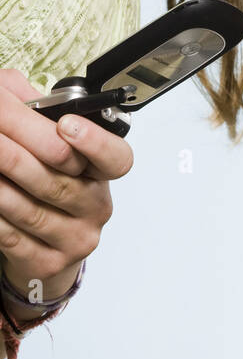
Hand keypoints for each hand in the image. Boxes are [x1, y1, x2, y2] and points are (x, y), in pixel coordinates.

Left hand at [0, 68, 132, 307]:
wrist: (43, 245)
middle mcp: (95, 206)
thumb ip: (38, 111)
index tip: (66, 124)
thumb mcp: (51, 144)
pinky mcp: (46, 261)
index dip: (94, 142)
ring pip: (29, 209)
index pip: (115, 158)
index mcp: (102, 174)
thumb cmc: (49, 185)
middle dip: (18, 154)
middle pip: (58, 181)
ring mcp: (74, 239)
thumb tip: (18, 96)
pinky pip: (11, 236)